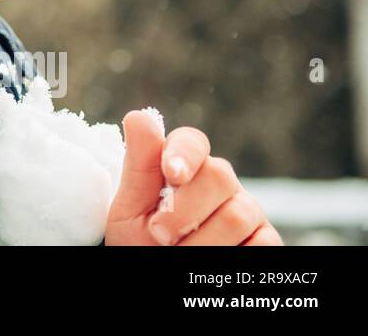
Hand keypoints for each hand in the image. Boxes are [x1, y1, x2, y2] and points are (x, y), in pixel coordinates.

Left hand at [104, 109, 282, 245]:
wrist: (156, 279)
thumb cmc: (140, 242)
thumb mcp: (130, 208)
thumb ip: (139, 166)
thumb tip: (139, 117)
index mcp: (185, 166)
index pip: (193, 141)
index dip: (184, 153)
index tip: (171, 173)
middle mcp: (220, 183)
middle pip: (219, 175)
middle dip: (185, 209)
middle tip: (158, 234)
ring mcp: (247, 210)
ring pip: (237, 214)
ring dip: (202, 241)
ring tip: (177, 254)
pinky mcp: (266, 240)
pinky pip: (263, 242)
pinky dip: (233, 255)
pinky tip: (212, 260)